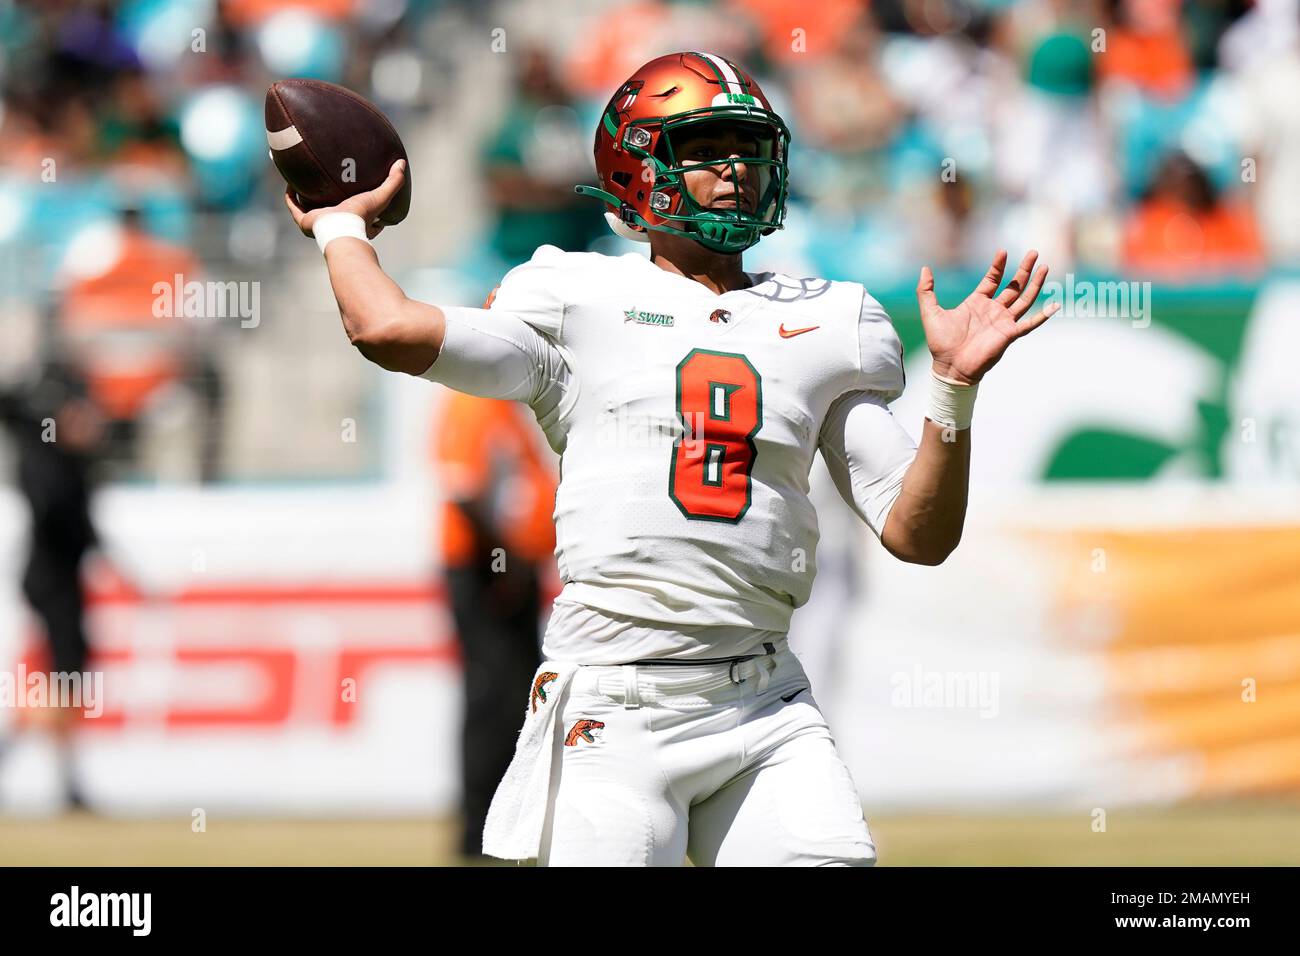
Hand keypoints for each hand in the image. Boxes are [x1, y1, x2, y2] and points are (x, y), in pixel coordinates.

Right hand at [285, 158, 406, 239]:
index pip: (354, 208)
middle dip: (325, 192)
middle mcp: (334, 222)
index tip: (351, 183)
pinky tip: (289, 181)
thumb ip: (394, 182)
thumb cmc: (361, 216)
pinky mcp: (305, 221)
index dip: (353, 196)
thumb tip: (402, 163)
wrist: (341, 230)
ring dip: (304, 193)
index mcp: (352, 218)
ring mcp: (318, 222)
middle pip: (328, 206)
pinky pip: (294, 206)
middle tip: (323, 175)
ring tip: (302, 175)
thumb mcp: (381, 196)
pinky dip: (290, 195)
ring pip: (308, 206)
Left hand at [916, 249, 1059, 384]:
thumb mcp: (930, 312)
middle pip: (1013, 286)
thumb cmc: (940, 343)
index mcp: (977, 302)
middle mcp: (993, 310)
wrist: (949, 367)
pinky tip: (1056, 305)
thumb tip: (924, 268)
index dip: (998, 266)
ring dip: (1035, 284)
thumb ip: (926, 290)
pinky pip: (1030, 324)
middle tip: (1034, 252)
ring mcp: (1003, 322)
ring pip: (1024, 299)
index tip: (1003, 251)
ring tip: (1044, 267)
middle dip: (1024, 269)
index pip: (992, 279)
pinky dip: (1043, 316)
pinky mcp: (1009, 334)